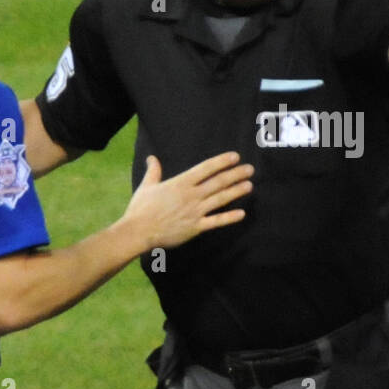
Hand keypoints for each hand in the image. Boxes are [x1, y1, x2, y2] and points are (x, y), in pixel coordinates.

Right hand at [123, 152, 252, 249]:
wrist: (138, 231)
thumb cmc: (140, 209)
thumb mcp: (147, 186)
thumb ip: (154, 171)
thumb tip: (152, 158)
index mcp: (181, 183)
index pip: (206, 168)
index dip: (222, 162)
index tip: (235, 157)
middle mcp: (191, 195)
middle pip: (218, 182)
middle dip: (235, 174)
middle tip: (249, 169)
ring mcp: (195, 211)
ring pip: (220, 199)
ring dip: (236, 191)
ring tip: (249, 185)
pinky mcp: (195, 227)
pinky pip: (216, 222)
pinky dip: (229, 218)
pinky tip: (242, 213)